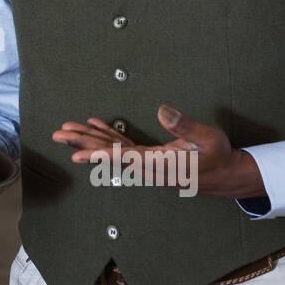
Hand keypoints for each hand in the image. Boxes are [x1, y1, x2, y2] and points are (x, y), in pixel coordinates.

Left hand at [50, 104, 265, 197]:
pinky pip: (123, 147)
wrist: (226, 174)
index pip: (125, 159)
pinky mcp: (149, 156)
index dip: (101, 156)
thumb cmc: (218, 157)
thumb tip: (162, 110)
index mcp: (160, 164)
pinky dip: (107, 136)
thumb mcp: (208, 139)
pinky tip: (94, 125)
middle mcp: (148, 165)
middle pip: (110, 155)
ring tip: (66, 130)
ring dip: (89, 139)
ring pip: (112, 150)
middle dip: (83, 144)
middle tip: (58, 135)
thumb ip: (186, 127)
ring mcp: (146, 161)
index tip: (79, 155)